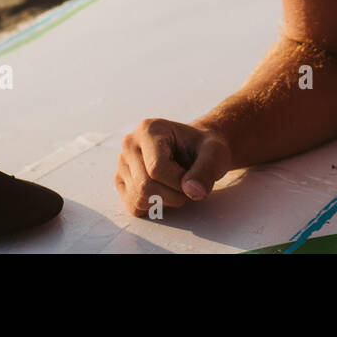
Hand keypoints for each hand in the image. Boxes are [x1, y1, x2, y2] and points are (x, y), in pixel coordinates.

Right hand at [115, 118, 232, 216]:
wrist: (196, 151)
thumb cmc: (204, 149)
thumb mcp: (215, 153)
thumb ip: (207, 169)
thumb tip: (192, 191)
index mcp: (150, 129)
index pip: (156, 168)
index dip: (179, 182)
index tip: (193, 176)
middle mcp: (130, 143)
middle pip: (144, 186)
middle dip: (173, 194)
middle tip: (188, 185)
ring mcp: (122, 163)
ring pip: (138, 199)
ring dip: (165, 201)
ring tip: (176, 186)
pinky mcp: (121, 181)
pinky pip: (133, 207)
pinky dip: (153, 207)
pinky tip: (165, 192)